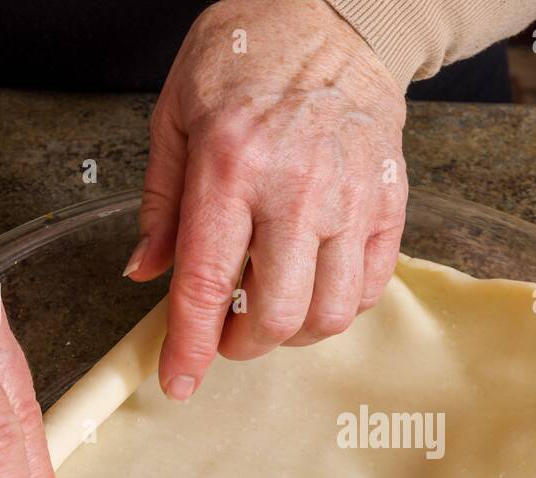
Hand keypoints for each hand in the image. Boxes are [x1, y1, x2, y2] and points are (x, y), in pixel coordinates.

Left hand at [127, 0, 407, 399]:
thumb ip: (161, 202)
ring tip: (272, 310)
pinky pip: (370, 287)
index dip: (191, 347)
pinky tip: (315, 284)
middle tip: (229, 336)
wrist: (331, 16)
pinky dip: (339, 305)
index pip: (208, 284)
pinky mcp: (388, 202)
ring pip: (329, 313)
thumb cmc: (246, 58)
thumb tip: (147, 273)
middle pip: (278, 315)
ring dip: (294, 332)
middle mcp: (296, 189)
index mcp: (230, 166)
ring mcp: (351, 198)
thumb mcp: (176, 114)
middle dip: (245, 345)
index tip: (179, 383)